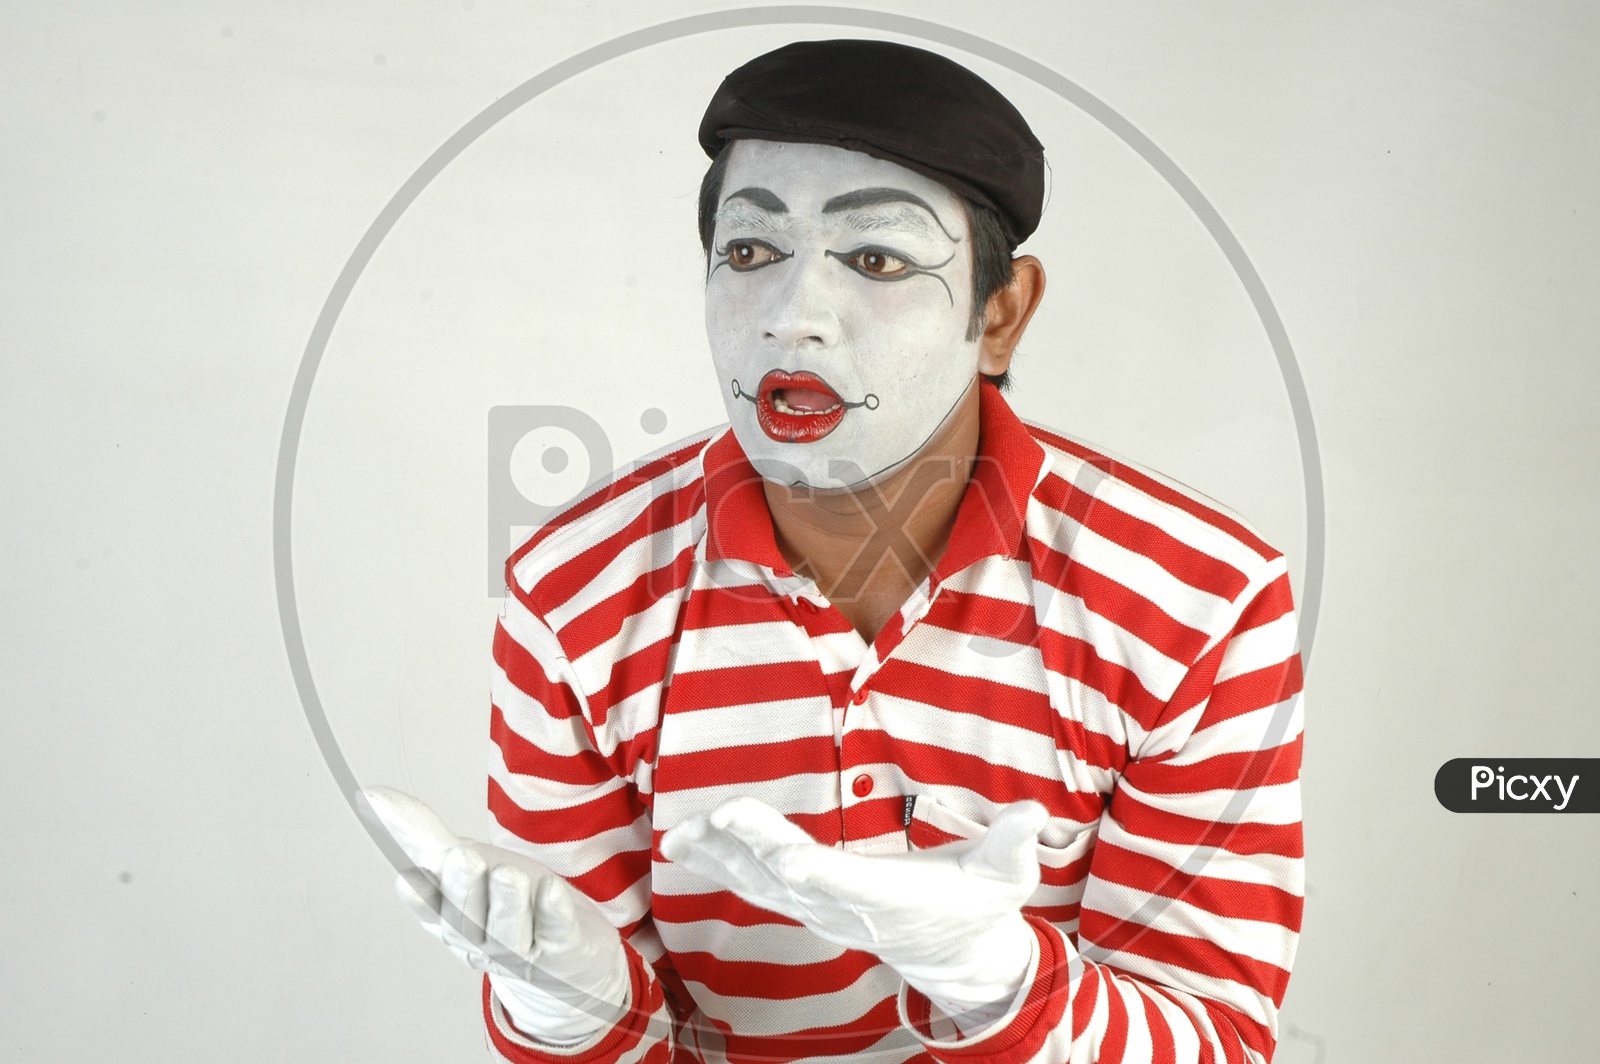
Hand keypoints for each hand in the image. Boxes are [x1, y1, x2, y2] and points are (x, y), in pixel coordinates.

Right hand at [358, 786, 629, 1044]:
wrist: (565, 955)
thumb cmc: (504, 901)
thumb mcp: (462, 862)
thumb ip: (419, 833)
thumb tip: (369, 796)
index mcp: (451, 919)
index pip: (430, 910)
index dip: (420, 898)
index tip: (408, 878)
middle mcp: (481, 940)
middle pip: (466, 920)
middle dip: (463, 889)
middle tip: (463, 856)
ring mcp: (523, 950)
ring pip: (508, 933)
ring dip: (506, 904)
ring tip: (507, 873)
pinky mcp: (562, 949)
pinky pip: (557, 932)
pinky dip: (553, 913)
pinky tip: (551, 891)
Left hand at [659, 797, 1045, 1032]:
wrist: (957, 957)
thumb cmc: (979, 906)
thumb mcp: (1006, 874)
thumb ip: (1015, 843)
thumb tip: (1035, 815)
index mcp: (885, 896)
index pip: (843, 882)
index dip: (812, 869)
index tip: (783, 855)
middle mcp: (842, 906)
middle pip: (789, 877)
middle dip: (752, 845)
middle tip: (719, 816)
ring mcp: (819, 909)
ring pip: (759, 881)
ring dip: (719, 854)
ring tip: (681, 831)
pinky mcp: (806, 904)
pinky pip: (752, 883)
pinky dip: (717, 861)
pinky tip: (685, 842)